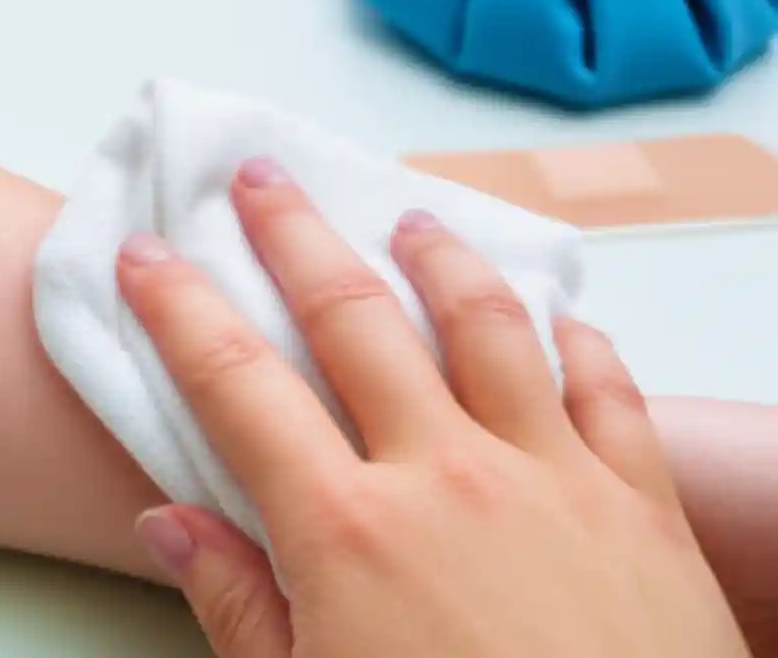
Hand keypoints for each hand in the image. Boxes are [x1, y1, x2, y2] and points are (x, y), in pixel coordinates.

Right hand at [119, 157, 750, 656]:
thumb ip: (238, 607)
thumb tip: (166, 524)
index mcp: (348, 531)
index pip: (238, 384)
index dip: (179, 308)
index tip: (145, 255)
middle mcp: (447, 476)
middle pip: (354, 319)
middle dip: (294, 235)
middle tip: (259, 177)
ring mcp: (552, 478)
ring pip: (486, 327)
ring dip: (438, 258)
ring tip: (409, 216)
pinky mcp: (640, 505)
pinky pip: (607, 391)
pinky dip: (576, 340)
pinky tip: (559, 317)